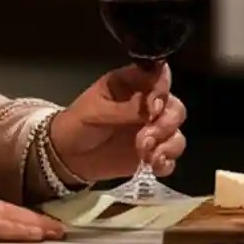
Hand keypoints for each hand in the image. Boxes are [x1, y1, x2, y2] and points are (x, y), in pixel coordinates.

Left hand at [49, 63, 186, 181]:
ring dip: (167, 144)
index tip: (153, 108)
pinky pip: (171, 155)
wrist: (66, 158)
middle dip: (165, 124)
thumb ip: (127, 108)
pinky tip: (154, 166)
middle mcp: (148, 103)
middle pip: (174, 107)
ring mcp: (152, 128)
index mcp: (133, 84)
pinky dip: (167, 161)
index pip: (160, 77)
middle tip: (145, 139)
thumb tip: (155, 107)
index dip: (162, 89)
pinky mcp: (153, 151)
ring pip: (176, 131)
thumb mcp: (96, 111)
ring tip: (146, 156)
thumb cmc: (77, 125)